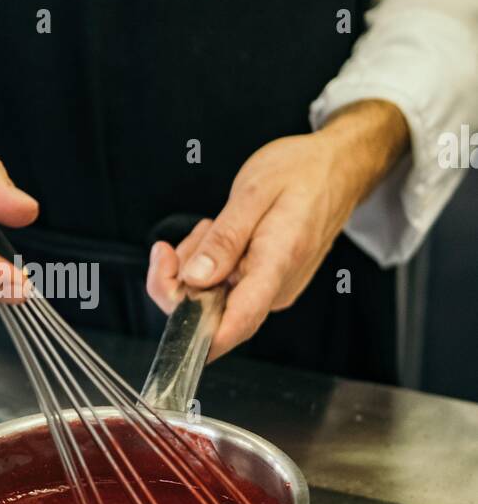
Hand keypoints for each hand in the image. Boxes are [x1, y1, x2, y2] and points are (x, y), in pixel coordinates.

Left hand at [146, 101, 408, 360]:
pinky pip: (223, 288)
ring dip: (196, 266)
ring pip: (212, 299)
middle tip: (187, 238)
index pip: (235, 325)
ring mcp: (271, 290)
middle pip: (211, 313)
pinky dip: (209, 264)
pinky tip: (221, 235)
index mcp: (276, 266)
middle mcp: (275, 289)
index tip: (167, 305)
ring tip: (213, 226)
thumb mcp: (253, 192)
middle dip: (182, 279)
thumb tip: (195, 277)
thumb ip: (224, 239)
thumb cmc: (302, 173)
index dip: (195, 335)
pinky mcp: (265, 285)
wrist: (336, 168)